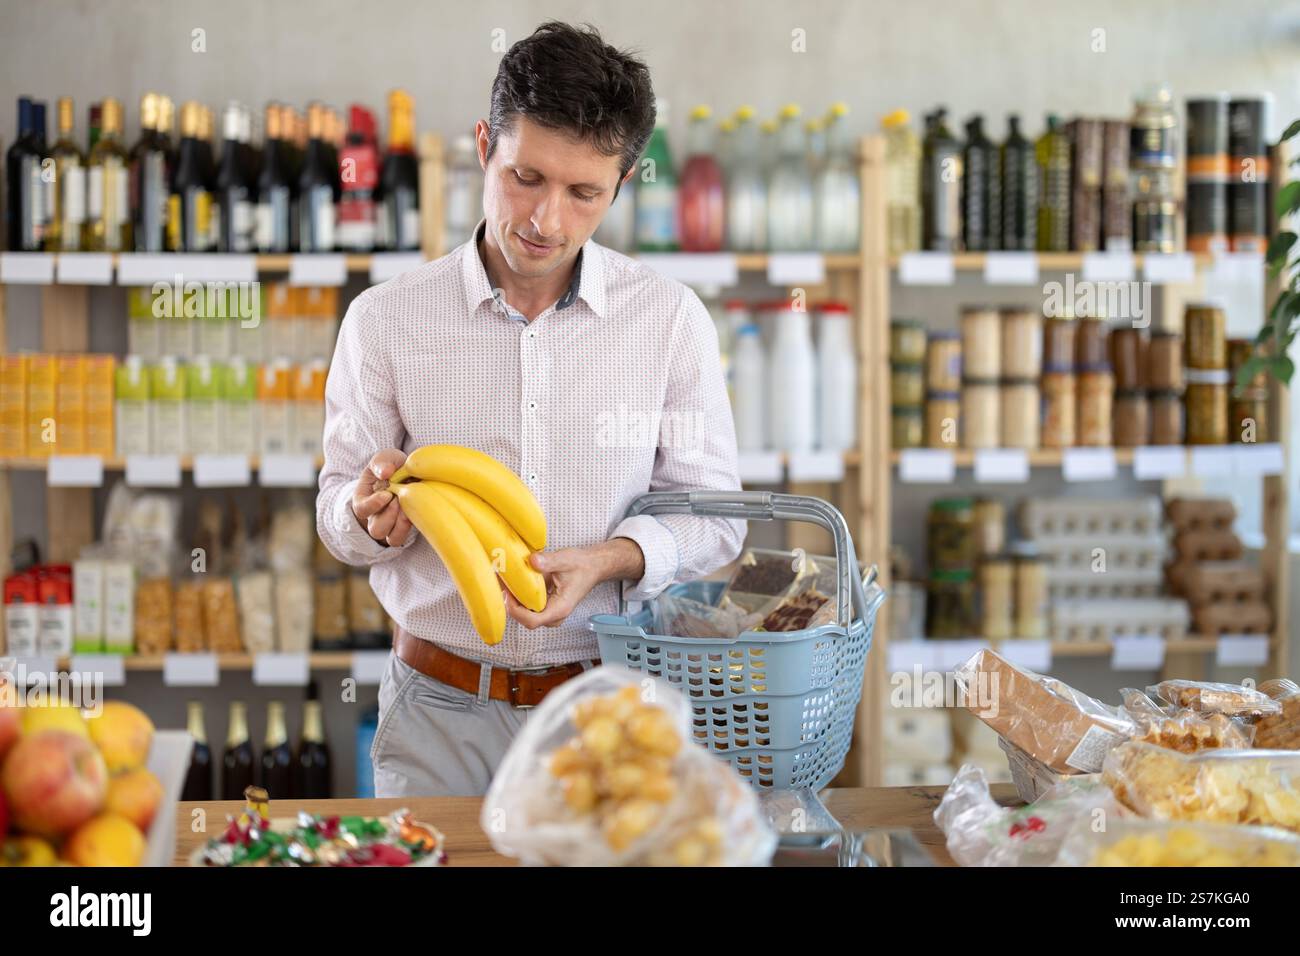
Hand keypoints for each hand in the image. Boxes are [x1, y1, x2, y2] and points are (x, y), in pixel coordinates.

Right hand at [352, 449, 412, 546]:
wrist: (407, 473)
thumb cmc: (391, 466)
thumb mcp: (384, 458)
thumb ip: (382, 463)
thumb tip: (386, 472)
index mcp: (363, 499)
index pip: (361, 509)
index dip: (373, 505)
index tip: (387, 494)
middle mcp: (374, 516)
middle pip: (376, 530)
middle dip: (389, 516)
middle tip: (398, 500)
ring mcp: (390, 525)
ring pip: (391, 538)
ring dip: (401, 524)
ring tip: (408, 507)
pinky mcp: (405, 528)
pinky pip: (404, 538)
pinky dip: (411, 528)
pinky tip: (417, 512)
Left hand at [504, 538, 644, 629]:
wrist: (593, 566)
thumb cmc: (582, 565)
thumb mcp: (565, 559)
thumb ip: (548, 561)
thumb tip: (531, 560)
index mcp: (560, 608)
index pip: (533, 621)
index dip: (516, 611)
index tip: (507, 594)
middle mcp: (555, 614)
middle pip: (526, 620)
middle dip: (512, 605)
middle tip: (503, 586)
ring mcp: (551, 612)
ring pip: (526, 615)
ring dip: (515, 601)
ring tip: (506, 583)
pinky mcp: (547, 606)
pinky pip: (530, 607)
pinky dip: (520, 597)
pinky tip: (514, 583)